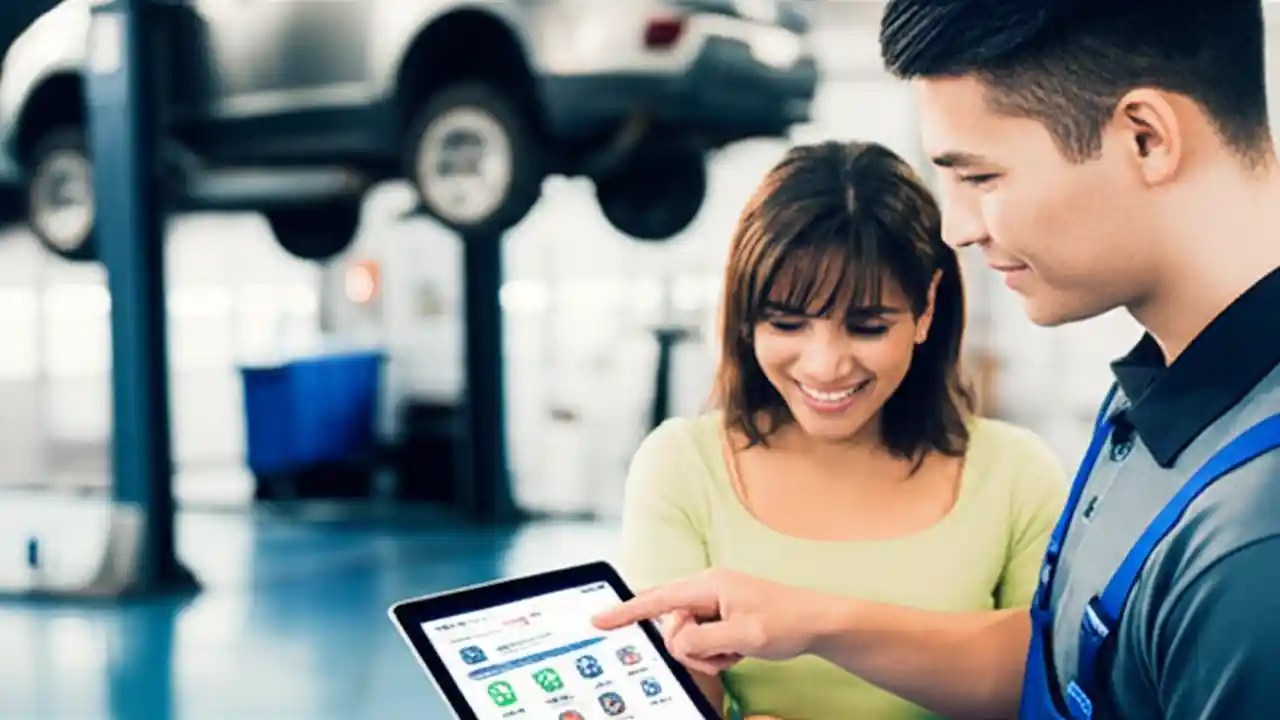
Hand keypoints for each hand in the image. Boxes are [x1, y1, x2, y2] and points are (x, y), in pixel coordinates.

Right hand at [593, 569, 838, 674]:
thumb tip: (678, 642)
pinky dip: (717, 652)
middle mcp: (708, 589)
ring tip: (736, 651)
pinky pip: (702, 640)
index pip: (657, 598)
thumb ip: (703, 640)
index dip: (626, 610)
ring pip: (688, 637)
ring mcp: (715, 603)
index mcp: (709, 584)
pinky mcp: (722, 616)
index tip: (599, 619)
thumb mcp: (744, 637)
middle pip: (673, 624)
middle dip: (691, 647)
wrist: (817, 623)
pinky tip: (738, 650)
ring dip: (707, 652)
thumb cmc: (787, 622)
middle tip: (723, 654)